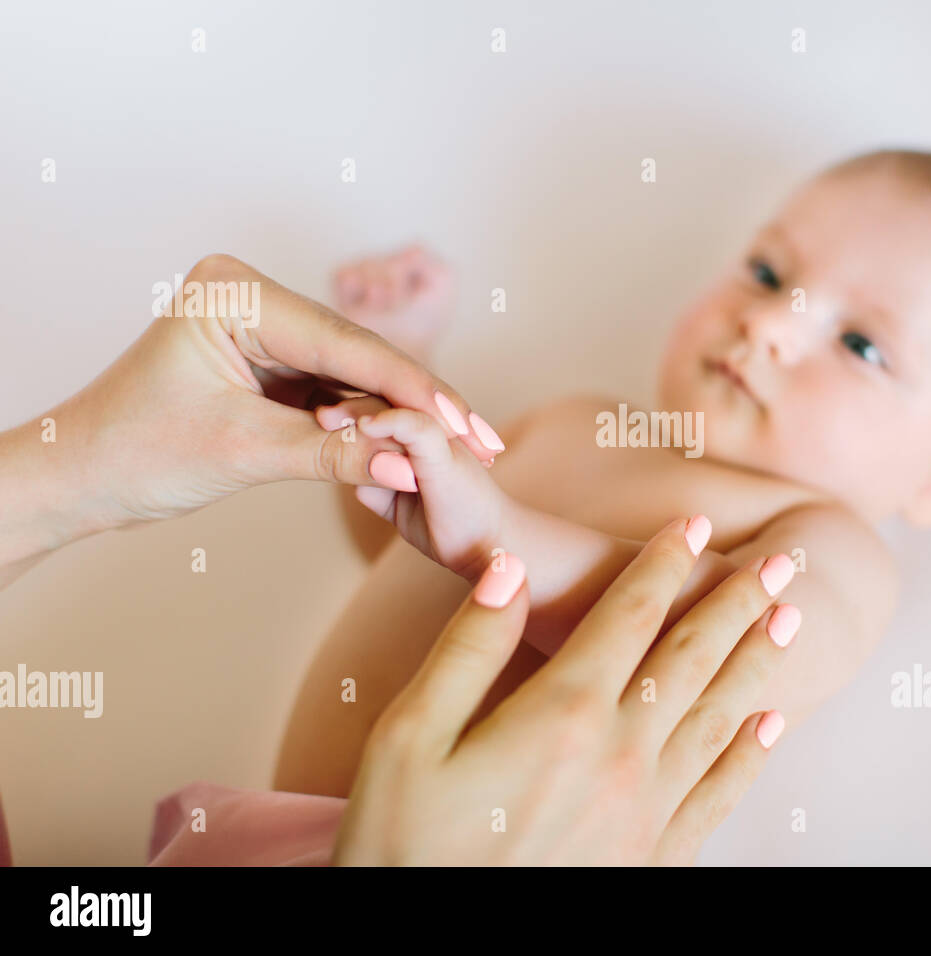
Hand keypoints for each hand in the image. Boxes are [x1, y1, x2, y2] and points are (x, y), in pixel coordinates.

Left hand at [1, 254, 500, 555]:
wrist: (81, 475)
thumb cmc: (135, 452)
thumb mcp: (242, 452)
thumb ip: (331, 455)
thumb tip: (410, 467)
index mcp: (234, 291)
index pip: (345, 344)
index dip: (413, 389)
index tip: (466, 424)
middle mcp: (252, 294)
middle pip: (359, 352)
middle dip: (421, 400)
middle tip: (482, 438)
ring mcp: (263, 325)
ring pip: (354, 371)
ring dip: (404, 411)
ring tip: (465, 444)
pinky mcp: (269, 358)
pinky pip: (335, 386)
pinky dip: (372, 417)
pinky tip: (419, 439)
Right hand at [333, 517, 799, 865]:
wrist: (421, 950)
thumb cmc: (401, 842)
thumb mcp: (407, 735)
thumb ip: (467, 647)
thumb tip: (510, 568)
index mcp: (559, 713)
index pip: (628, 616)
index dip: (663, 564)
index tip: (691, 526)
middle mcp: (616, 755)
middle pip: (691, 658)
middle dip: (737, 603)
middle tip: (779, 563)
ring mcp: (643, 811)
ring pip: (718, 717)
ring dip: (757, 663)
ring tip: (788, 621)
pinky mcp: (651, 859)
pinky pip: (716, 795)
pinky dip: (749, 755)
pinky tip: (768, 724)